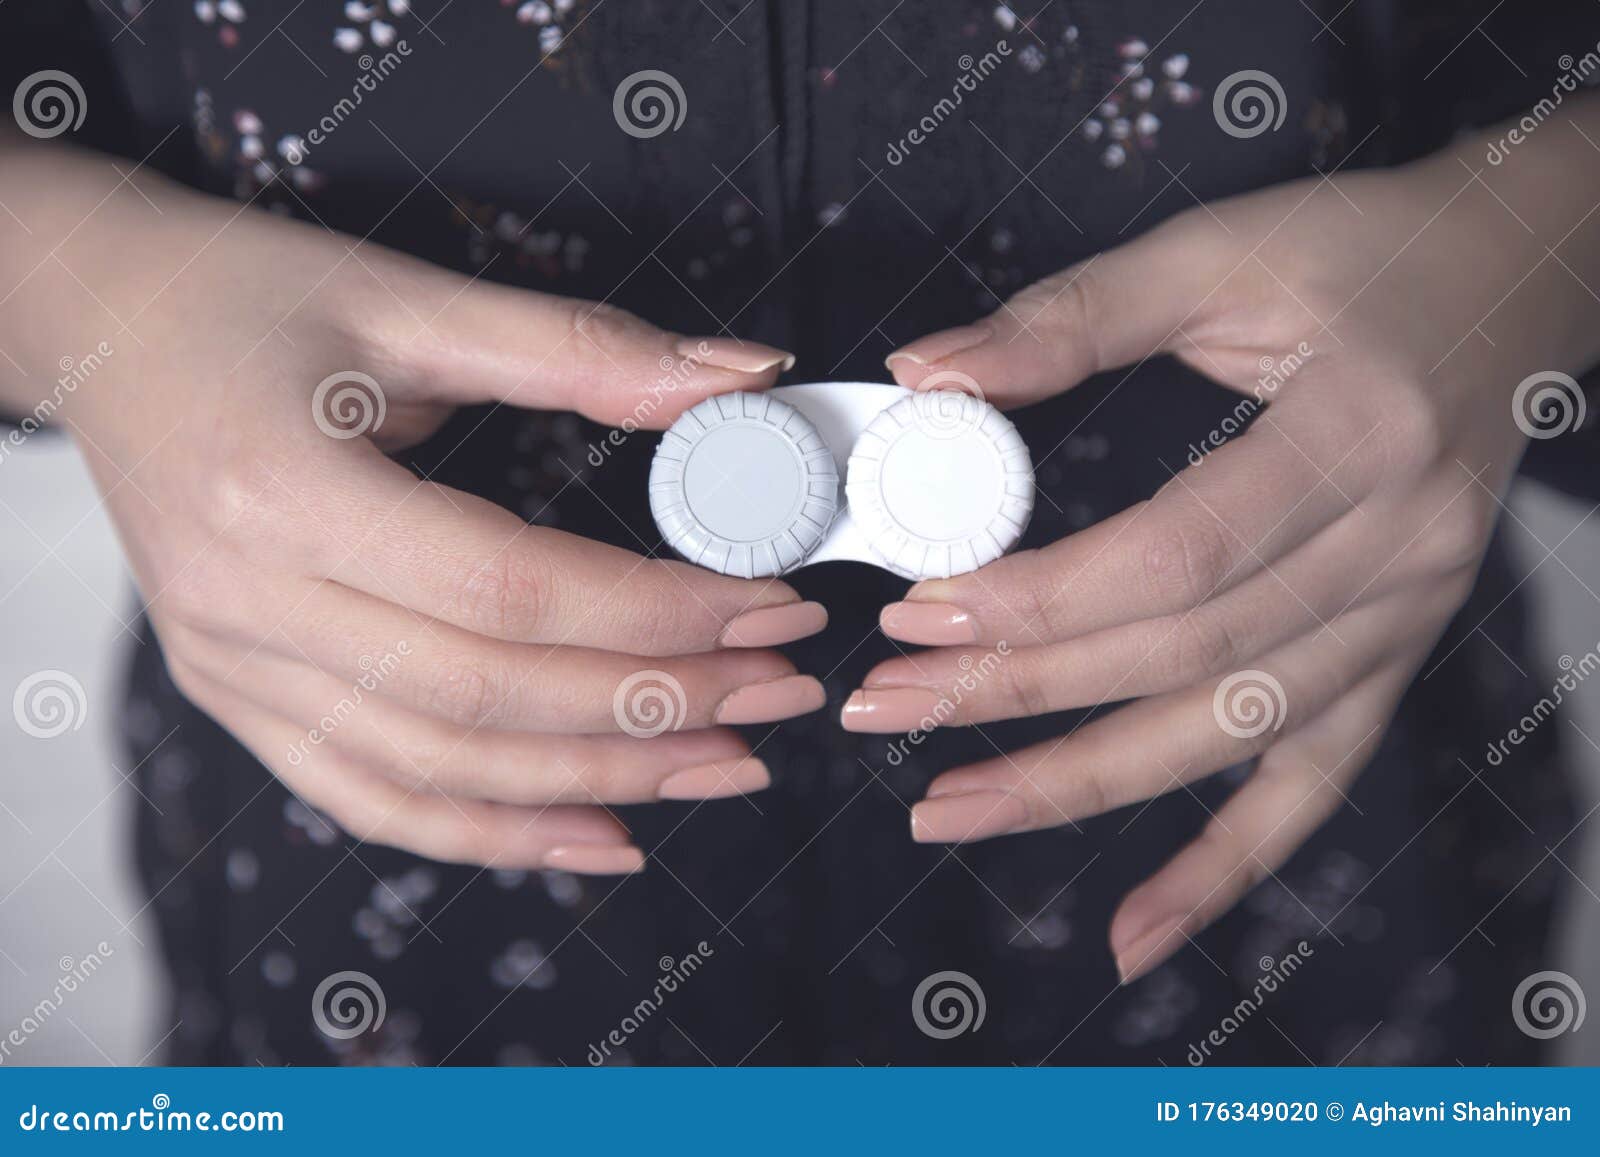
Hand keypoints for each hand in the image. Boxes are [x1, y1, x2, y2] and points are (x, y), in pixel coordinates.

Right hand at [1, 140, 826, 872]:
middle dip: (660, 706)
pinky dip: (493, 833)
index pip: (509, 589)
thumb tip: (742, 378)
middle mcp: (248, 602)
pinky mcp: (240, 695)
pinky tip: (603, 834)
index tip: (770, 606)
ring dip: (601, 781)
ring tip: (728, 765)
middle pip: (490, 698)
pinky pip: (373, 798)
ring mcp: (234, 667)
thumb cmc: (248, 296)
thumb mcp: (411, 300)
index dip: (656, 611)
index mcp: (284, 491)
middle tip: (782, 692)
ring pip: (442, 770)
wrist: (100, 325)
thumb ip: (580, 348)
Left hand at [846, 125, 1599, 978]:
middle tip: (886, 707)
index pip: (1180, 554)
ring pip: (1229, 738)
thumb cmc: (1362, 256)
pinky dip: (1222, 868)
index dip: (1044, 597)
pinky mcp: (1390, 658)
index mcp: (1360, 434)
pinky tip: (1132, 931)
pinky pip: (1311, 789)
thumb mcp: (1220, 253)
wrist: (1510, 289)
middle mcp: (1397, 548)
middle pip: (1186, 657)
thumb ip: (1072, 318)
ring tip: (947, 810)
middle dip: (1020, 694)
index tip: (919, 610)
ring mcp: (1403, 619)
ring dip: (1080, 787)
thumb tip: (925, 372)